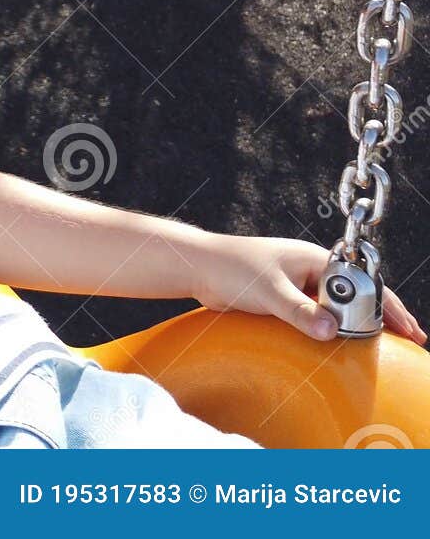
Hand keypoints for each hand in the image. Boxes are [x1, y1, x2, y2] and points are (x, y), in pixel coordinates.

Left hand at [191, 234, 426, 344]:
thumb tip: (332, 332)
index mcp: (315, 259)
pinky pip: (315, 314)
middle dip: (381, 317)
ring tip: (381, 346)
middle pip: (355, 296)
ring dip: (356, 324)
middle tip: (408, 341)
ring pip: (336, 307)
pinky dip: (331, 327)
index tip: (408, 329)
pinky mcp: (283, 297)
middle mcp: (311, 270)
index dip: (388, 306)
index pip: (363, 284)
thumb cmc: (232, 268)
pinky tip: (340, 344)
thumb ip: (300, 312)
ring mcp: (298, 284)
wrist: (197, 267)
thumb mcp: (270, 292)